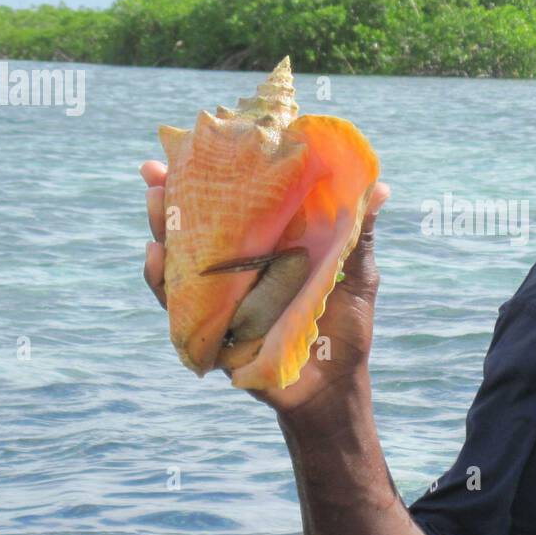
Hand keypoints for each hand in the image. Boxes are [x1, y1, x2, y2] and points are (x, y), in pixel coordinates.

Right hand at [140, 161, 389, 416]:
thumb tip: (381, 184)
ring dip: (160, 231)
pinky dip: (164, 282)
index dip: (209, 177)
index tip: (192, 145)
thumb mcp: (356, 275)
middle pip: (193, 227)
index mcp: (266, 248)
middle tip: (154, 170)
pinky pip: (178, 305)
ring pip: (178, 261)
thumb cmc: (346, 329)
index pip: (231, 205)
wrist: (334, 389)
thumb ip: (360, 233)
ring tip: (154, 204)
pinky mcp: (211, 330)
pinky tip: (157, 257)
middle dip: (168, 199)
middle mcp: (236, 268)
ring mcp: (221, 299)